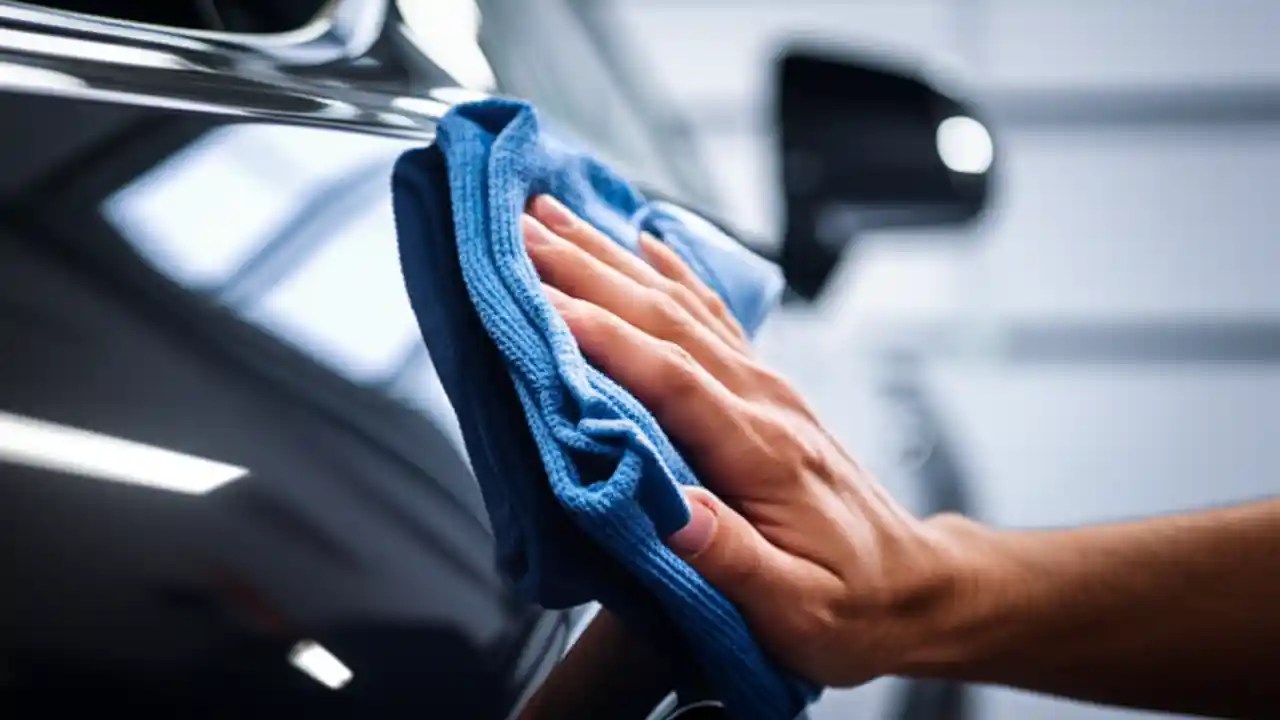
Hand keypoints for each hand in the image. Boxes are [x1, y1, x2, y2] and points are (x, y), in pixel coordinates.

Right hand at [520, 195, 964, 687]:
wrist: (912, 586)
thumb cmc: (851, 605)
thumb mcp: (797, 607)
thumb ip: (733, 558)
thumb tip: (672, 514)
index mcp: (761, 452)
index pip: (672, 379)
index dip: (606, 338)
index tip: (541, 302)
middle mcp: (762, 403)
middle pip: (666, 321)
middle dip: (589, 272)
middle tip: (521, 231)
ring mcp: (765, 389)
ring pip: (681, 306)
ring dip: (613, 258)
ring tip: (555, 218)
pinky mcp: (764, 392)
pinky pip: (711, 316)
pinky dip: (672, 273)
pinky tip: (644, 243)